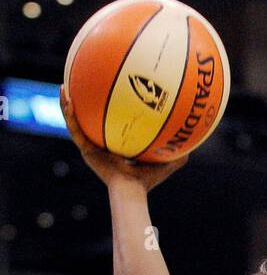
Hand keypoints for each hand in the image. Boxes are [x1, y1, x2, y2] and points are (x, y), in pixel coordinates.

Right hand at [60, 88, 188, 191]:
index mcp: (116, 146)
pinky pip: (75, 128)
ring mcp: (92, 148)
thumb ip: (179, 152)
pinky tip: (66, 98)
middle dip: (85, 102)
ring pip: (76, 121)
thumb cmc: (148, 181)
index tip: (108, 93)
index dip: (107, 111)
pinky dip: (69, 114)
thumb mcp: (166, 161)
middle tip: (82, 83)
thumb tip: (196, 141)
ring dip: (68, 104)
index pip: (110, 125)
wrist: (131, 191)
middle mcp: (102, 146)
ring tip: (63, 86)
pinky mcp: (85, 150)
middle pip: (90, 119)